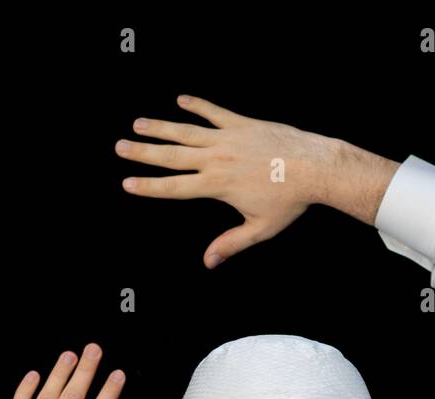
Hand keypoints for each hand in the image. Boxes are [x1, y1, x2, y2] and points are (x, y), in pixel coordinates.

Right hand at [116, 94, 345, 268]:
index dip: (149, 187)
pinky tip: (181, 100)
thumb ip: (232, 243)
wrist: (315, 167)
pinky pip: (214, 112)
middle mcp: (218, 159)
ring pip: (187, 131)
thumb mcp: (260, 228)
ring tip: (138, 123)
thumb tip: (208, 262)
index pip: (175, 187)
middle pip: (172, 156)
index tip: (127, 183)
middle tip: (119, 147)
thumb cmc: (290, 201)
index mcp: (218, 186)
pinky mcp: (242, 124)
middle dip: (143, 152)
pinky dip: (197, 105)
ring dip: (161, 126)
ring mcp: (229, 138)